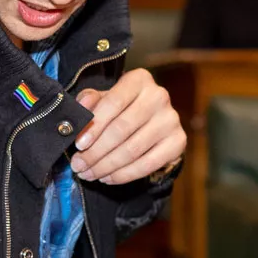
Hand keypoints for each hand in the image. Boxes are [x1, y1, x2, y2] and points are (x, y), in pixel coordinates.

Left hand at [72, 67, 185, 184]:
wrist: (152, 121)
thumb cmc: (121, 108)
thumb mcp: (104, 99)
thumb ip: (90, 101)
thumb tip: (82, 106)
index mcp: (139, 80)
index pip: (113, 102)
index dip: (94, 126)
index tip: (79, 145)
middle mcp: (159, 96)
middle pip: (121, 129)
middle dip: (96, 152)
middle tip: (79, 166)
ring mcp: (171, 120)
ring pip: (132, 150)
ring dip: (106, 167)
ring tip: (89, 174)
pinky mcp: (178, 142)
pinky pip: (147, 165)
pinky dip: (124, 175)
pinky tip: (108, 178)